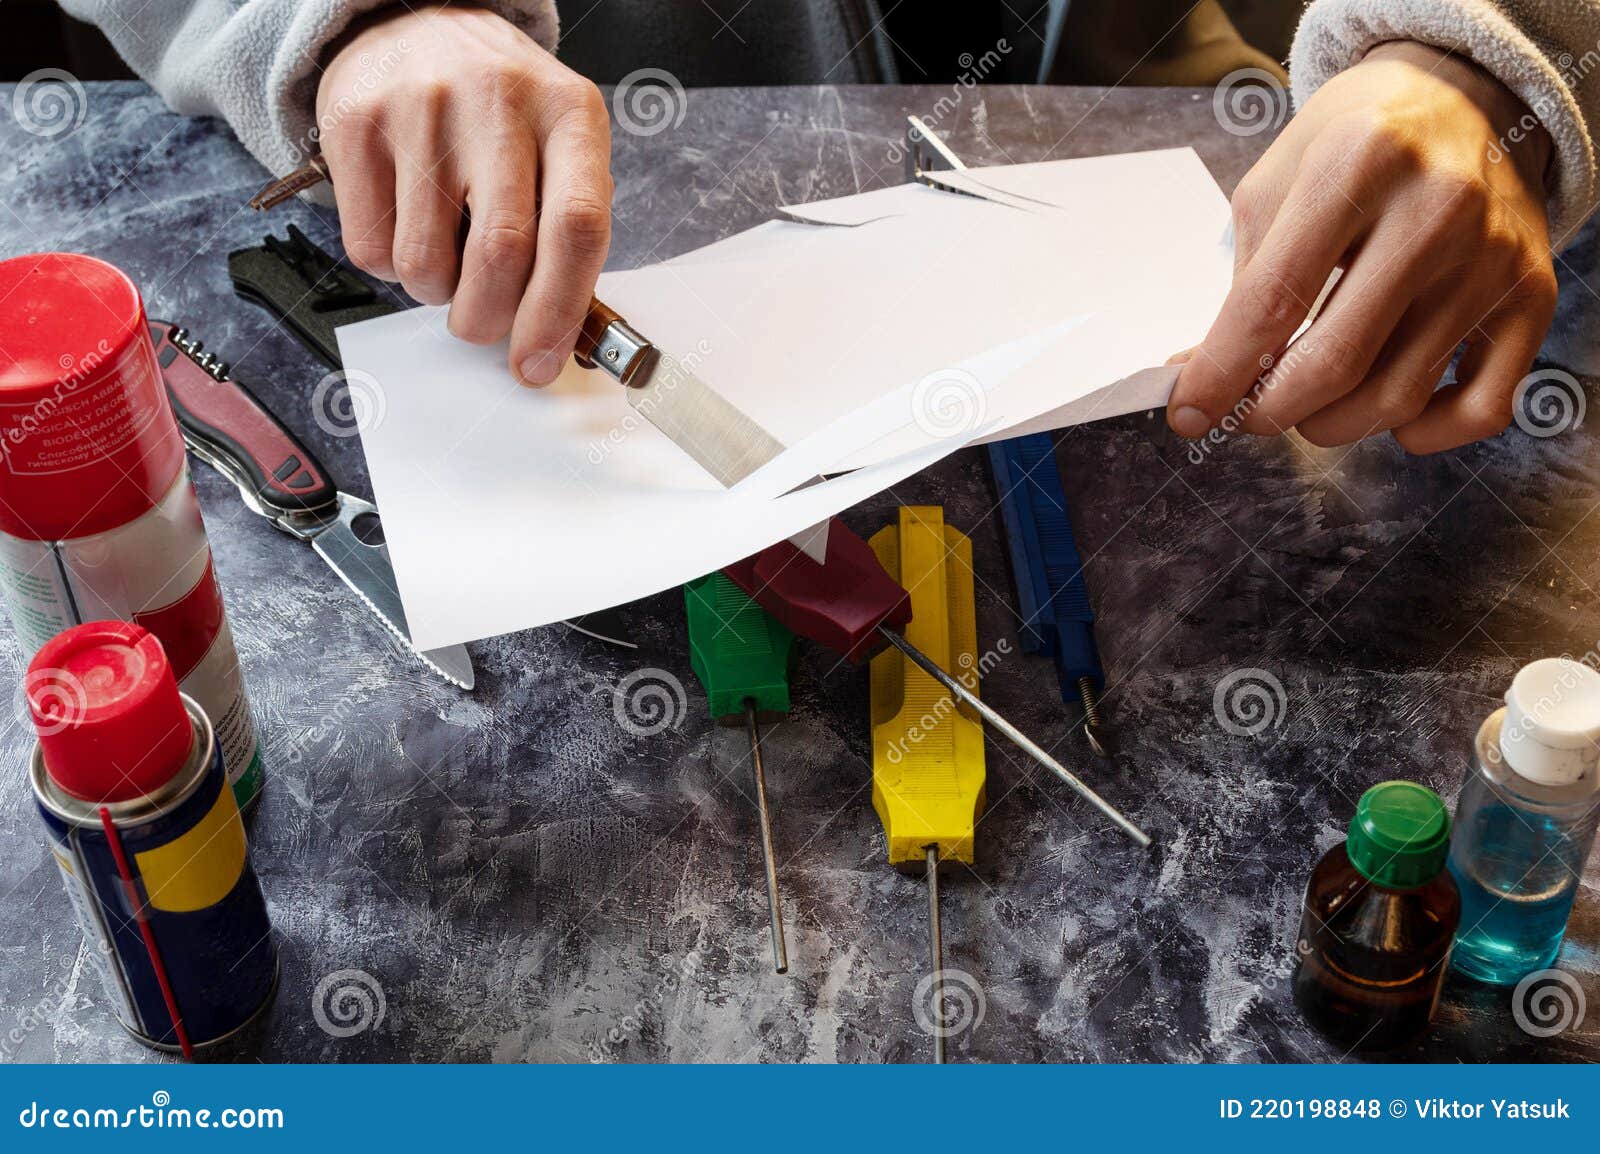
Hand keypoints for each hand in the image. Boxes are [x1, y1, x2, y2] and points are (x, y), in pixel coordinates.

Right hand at [316, 4, 612, 384]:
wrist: (418, 24)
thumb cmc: (501, 111)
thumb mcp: (558, 147)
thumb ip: (567, 233)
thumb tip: (553, 340)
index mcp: (569, 114)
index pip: (576, 228)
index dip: (557, 312)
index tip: (537, 363)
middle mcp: (498, 102)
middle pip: (500, 255)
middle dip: (489, 319)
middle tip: (483, 325)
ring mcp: (422, 109)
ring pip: (427, 264)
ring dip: (436, 294)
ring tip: (446, 257)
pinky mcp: (356, 125)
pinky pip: (370, 248)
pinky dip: (392, 270)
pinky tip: (407, 226)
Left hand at [1169, 42, 1557, 452]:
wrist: (1465, 100)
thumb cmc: (1353, 147)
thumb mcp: (1277, 182)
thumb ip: (1242, 282)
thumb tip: (1201, 380)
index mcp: (1357, 163)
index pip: (1271, 300)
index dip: (1219, 374)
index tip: (1186, 415)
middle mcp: (1437, 208)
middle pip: (1334, 362)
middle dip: (1269, 411)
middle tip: (1245, 414)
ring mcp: (1494, 257)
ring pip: (1396, 396)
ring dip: (1330, 425)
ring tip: (1305, 404)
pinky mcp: (1533, 295)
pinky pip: (1481, 407)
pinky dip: (1424, 433)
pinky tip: (1390, 416)